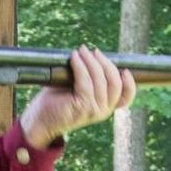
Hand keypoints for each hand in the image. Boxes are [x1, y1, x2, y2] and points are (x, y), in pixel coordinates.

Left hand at [19, 46, 135, 149]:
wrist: (40, 120)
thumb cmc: (58, 101)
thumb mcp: (79, 88)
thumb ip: (92, 77)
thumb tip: (95, 55)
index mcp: (106, 107)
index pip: (126, 96)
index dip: (129, 82)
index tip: (124, 69)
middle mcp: (104, 111)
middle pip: (115, 82)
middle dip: (105, 62)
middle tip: (92, 51)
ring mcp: (94, 110)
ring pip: (100, 79)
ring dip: (91, 61)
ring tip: (80, 51)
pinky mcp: (83, 106)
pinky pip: (86, 81)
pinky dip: (80, 66)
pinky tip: (74, 57)